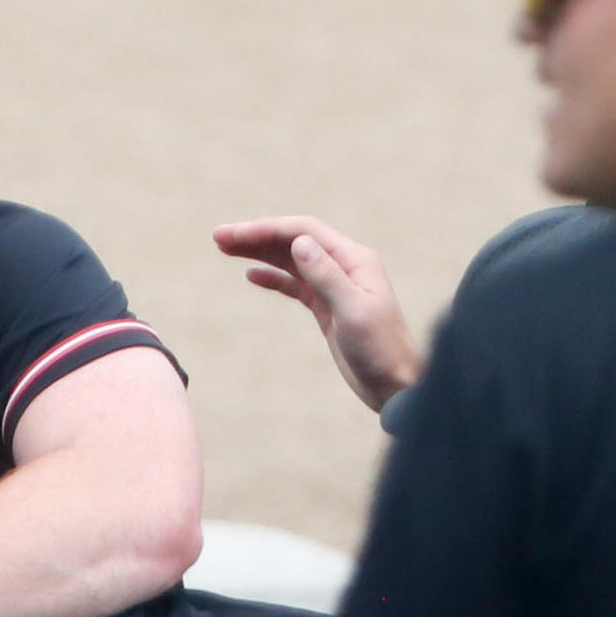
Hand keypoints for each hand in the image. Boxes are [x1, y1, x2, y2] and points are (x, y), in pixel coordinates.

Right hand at [212, 216, 421, 412]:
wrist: (397, 386)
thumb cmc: (382, 351)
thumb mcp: (353, 312)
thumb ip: (326, 276)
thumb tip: (299, 242)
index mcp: (354, 260)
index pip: (304, 232)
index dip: (267, 229)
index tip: (234, 235)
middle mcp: (345, 267)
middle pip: (294, 241)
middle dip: (257, 236)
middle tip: (218, 237)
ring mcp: (335, 287)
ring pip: (291, 261)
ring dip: (260, 252)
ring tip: (226, 248)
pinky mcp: (328, 309)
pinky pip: (296, 285)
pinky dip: (274, 278)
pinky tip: (252, 275)